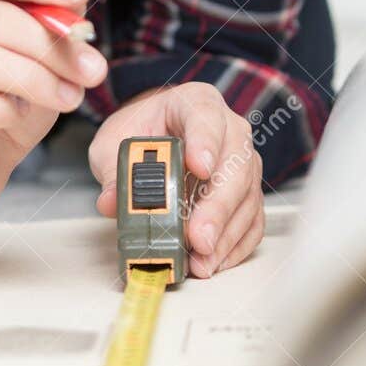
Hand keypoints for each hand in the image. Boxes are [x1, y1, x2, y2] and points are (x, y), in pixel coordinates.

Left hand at [88, 81, 263, 276]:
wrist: (156, 135)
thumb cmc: (141, 133)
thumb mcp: (114, 144)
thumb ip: (114, 171)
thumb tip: (112, 201)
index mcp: (195, 103)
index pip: (206, 116)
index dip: (205, 142)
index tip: (198, 168)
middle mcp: (228, 130)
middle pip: (236, 164)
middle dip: (217, 206)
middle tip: (198, 238)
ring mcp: (243, 162)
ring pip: (247, 196)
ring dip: (225, 234)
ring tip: (201, 261)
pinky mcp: (247, 192)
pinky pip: (252, 219)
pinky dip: (235, 245)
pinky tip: (215, 261)